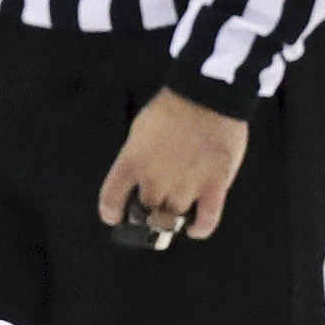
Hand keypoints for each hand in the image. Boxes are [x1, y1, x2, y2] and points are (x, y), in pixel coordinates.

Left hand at [98, 87, 248, 244]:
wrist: (208, 95)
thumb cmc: (171, 107)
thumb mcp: (140, 130)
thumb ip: (137, 158)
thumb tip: (139, 177)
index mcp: (131, 163)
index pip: (111, 200)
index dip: (111, 213)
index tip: (114, 217)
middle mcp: (155, 181)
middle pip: (146, 213)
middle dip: (147, 213)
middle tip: (153, 207)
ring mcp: (185, 187)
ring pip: (174, 219)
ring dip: (172, 217)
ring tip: (175, 212)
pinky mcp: (214, 188)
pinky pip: (206, 221)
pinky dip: (199, 229)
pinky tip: (195, 228)